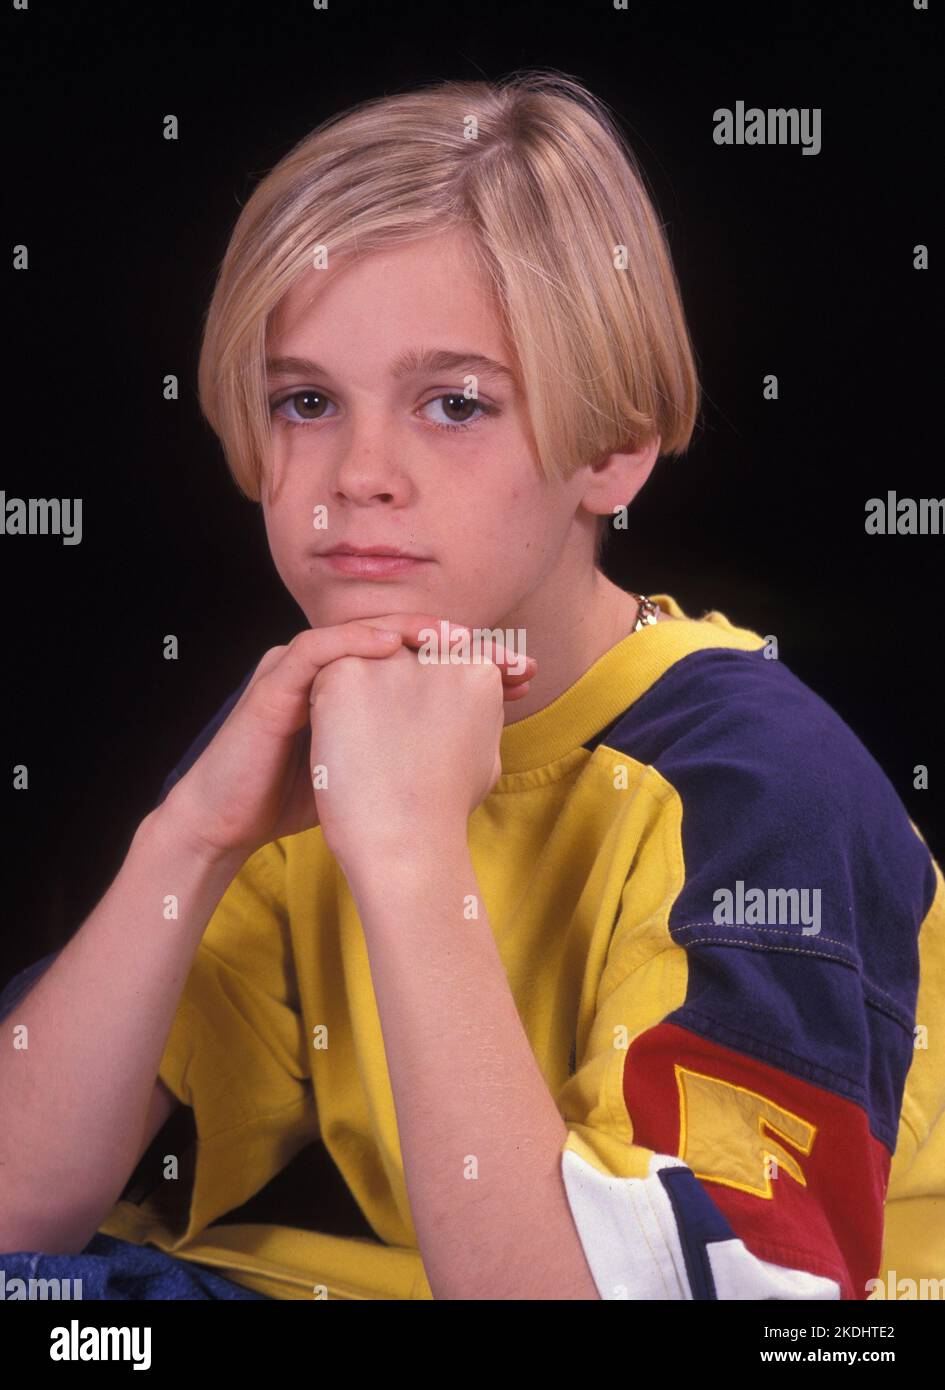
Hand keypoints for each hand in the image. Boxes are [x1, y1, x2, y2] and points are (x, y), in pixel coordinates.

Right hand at [162, 615, 534, 863]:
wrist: (229, 825)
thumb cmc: (296, 797)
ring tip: (459, 641)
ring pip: (362, 632)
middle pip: (402, 639)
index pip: (420, 659)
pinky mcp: (273, 685)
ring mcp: (298, 669)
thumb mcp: (371, 769)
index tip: (526, 678)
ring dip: (414, 633)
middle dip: (460, 646)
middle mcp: (329, 668)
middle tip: (513, 658)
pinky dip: (356, 644)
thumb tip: (475, 749)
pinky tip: (394, 648)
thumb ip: (412, 749)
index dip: (471, 664)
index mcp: (354, 684)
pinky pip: (316, 650)